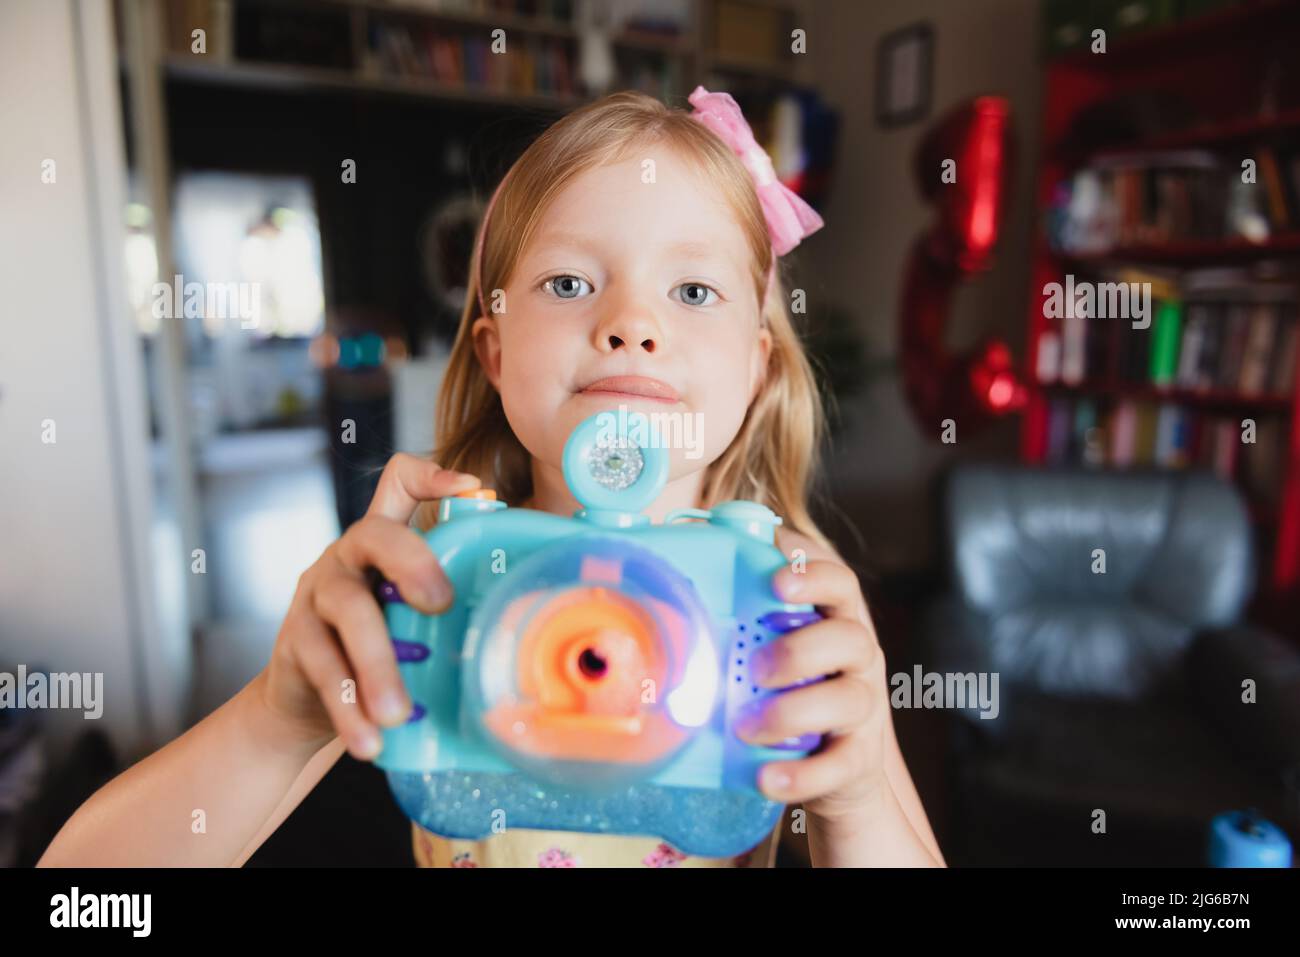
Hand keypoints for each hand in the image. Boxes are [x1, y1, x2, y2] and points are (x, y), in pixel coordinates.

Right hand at [259, 454, 480, 759]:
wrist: (305, 705)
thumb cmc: (382, 650)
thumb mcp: (415, 619)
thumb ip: (455, 608)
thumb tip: (525, 618)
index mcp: (384, 543)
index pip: (398, 484)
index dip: (431, 476)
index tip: (472, 489)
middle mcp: (348, 557)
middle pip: (375, 534)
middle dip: (412, 562)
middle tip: (440, 605)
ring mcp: (317, 594)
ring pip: (347, 610)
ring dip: (378, 664)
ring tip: (399, 714)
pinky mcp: (295, 640)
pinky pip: (323, 667)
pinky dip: (350, 708)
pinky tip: (370, 739)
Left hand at [735, 529, 889, 823]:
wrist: (836, 768)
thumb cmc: (793, 689)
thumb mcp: (775, 644)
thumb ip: (744, 610)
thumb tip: (681, 559)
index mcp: (836, 620)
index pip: (839, 582)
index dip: (813, 575)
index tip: (777, 579)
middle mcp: (859, 659)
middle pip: (849, 638)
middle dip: (799, 649)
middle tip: (755, 667)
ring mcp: (863, 710)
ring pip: (847, 700)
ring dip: (793, 711)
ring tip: (746, 725)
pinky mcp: (857, 760)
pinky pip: (838, 765)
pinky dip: (801, 773)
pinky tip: (766, 777)